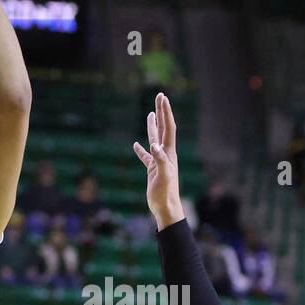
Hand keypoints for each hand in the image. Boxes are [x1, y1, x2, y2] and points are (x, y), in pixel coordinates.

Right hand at [134, 93, 185, 229]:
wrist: (166, 208)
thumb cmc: (165, 193)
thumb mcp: (163, 175)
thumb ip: (159, 160)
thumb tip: (154, 145)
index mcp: (169, 152)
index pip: (167, 127)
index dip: (165, 112)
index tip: (162, 97)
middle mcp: (165, 154)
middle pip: (163, 128)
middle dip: (161, 112)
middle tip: (159, 96)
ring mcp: (158, 161)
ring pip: (154, 139)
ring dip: (153, 126)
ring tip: (150, 113)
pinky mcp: (152, 170)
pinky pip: (145, 156)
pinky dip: (141, 150)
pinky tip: (136, 145)